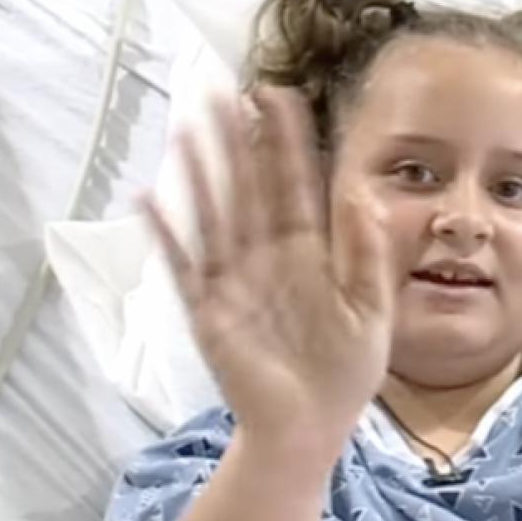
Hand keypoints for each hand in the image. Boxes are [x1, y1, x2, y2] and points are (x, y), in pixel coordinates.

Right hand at [142, 88, 393, 441]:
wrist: (312, 430)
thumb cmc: (346, 375)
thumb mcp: (372, 311)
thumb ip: (367, 256)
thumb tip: (361, 193)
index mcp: (310, 256)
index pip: (296, 185)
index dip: (286, 143)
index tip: (280, 97)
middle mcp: (268, 260)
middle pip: (248, 189)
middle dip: (236, 141)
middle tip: (221, 90)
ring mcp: (235, 284)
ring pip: (215, 215)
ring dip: (200, 172)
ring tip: (187, 125)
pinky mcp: (209, 314)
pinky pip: (184, 268)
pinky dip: (166, 235)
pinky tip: (149, 197)